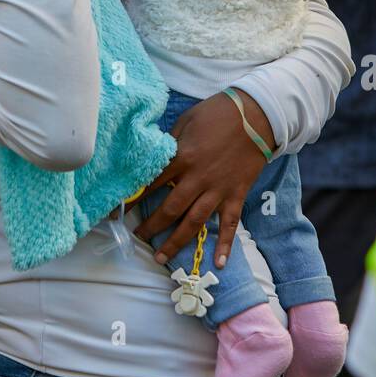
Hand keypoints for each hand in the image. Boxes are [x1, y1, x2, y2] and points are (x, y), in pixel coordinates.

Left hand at [134, 91, 275, 268]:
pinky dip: (226, 245)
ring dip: (176, 242)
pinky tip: (219, 264)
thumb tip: (156, 158)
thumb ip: (170, 142)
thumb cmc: (218, 113)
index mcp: (182, 158)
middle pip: (170, 209)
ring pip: (194, 222)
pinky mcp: (236, 195)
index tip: (118, 210)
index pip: (151, 183)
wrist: (257, 115)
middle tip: (139, 238)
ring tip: (161, 258)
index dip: (133, 197)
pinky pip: (230, 224)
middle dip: (152, 226)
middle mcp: (197, 179)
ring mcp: (218, 190)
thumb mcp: (186, 121)